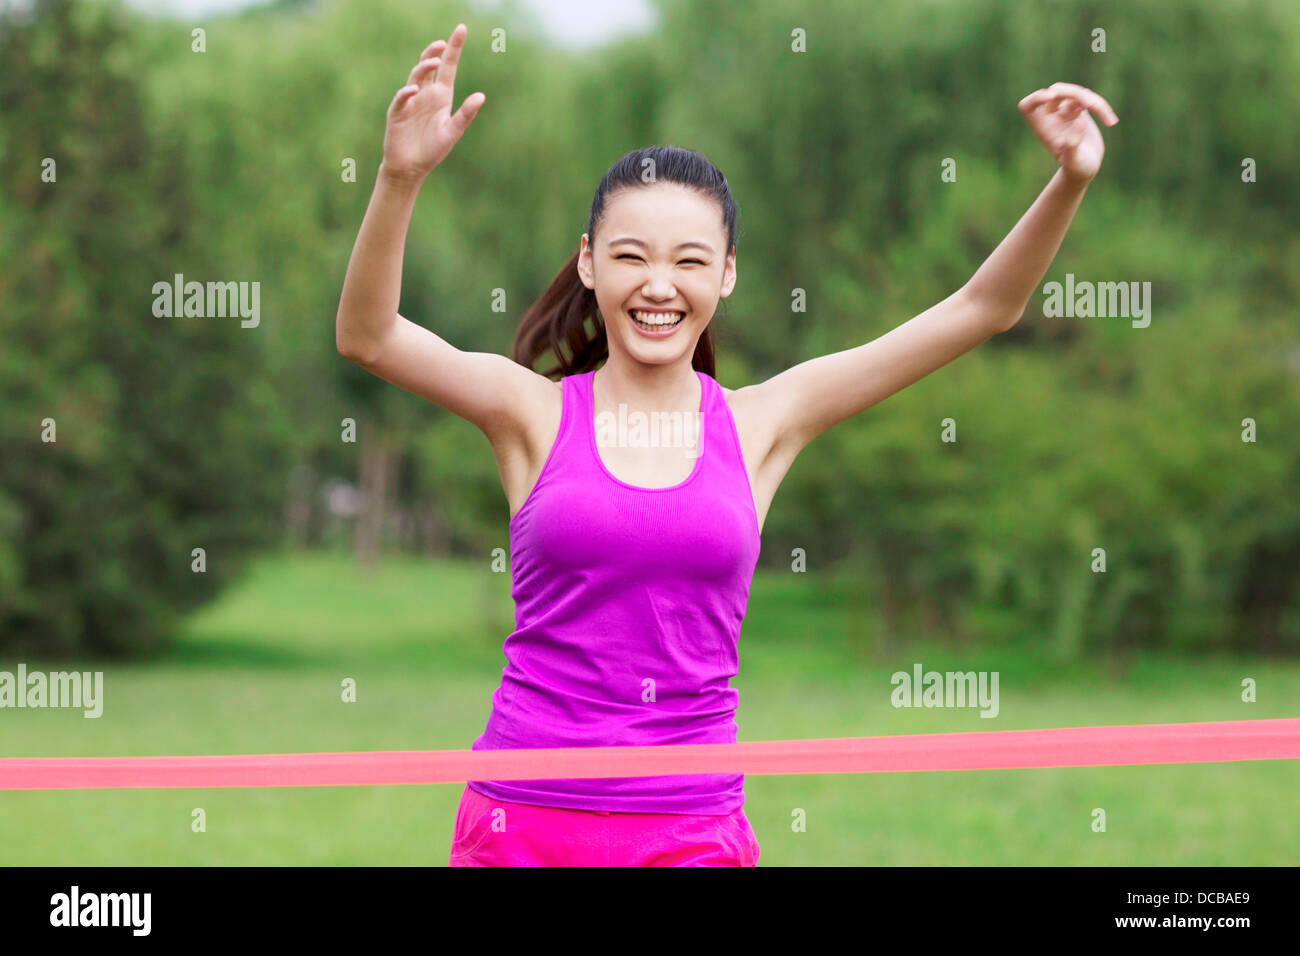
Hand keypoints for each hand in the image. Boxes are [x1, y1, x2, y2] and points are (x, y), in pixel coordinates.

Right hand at [382, 23, 485, 181]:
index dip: (454, 48)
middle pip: (428, 65)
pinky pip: (401, 98)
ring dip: (423, 68)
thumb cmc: (432, 150)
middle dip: (434, 52)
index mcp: (441, 96)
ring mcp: (410, 101)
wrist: (411, 168)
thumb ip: (465, 115)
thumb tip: (481, 96)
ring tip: (434, 62)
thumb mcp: (452, 132)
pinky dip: (407, 92)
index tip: (461, 29)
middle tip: (442, 44)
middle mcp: (425, 94)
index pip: (448, 66)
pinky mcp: (397, 112)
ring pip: (415, 76)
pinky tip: (415, 89)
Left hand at [1018, 82, 1116, 183]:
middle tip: (1090, 104)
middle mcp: (1052, 117)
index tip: (1050, 97)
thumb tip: (1079, 121)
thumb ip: (1073, 143)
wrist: (1085, 168)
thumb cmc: (1076, 168)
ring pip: (1075, 93)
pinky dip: (1102, 108)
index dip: (1035, 98)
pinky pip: (1089, 99)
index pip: (1027, 106)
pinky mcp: (1079, 111)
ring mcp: (1065, 112)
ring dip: (1093, 101)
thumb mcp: (1074, 160)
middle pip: (1056, 91)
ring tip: (1109, 121)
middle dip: (1073, 93)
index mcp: (1043, 128)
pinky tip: (1111, 122)